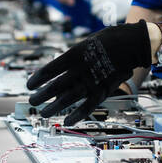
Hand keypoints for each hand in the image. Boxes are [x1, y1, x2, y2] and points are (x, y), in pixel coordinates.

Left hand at [25, 22, 153, 124]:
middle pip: (56, 86)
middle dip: (42, 95)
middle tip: (32, 101)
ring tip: (44, 114)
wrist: (132, 43)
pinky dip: (77, 115)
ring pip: (68, 98)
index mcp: (74, 54)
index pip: (50, 69)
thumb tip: (61, 68)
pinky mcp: (103, 90)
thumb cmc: (108, 40)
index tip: (29, 85)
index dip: (38, 78)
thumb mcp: (86, 43)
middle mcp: (80, 69)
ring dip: (54, 107)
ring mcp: (91, 81)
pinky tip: (67, 122)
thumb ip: (74, 56)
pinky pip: (88, 106)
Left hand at [89, 0, 133, 26]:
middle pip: (94, 10)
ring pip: (100, 17)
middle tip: (97, 12)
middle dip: (95, 11)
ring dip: (101, 16)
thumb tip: (101, 1)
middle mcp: (107, 3)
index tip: (96, 5)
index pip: (93, 2)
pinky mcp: (117, 17)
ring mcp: (111, 11)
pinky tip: (111, 18)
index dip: (94, 4)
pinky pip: (108, 21)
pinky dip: (109, 20)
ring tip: (105, 15)